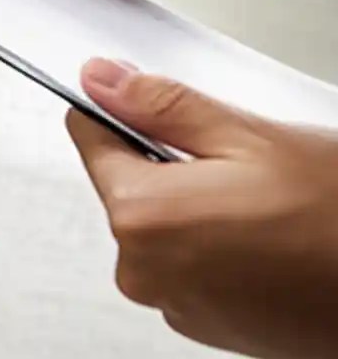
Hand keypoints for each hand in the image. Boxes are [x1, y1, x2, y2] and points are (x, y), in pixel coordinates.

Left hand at [68, 58, 337, 358]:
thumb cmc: (336, 222)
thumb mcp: (249, 138)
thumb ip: (161, 105)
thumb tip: (101, 79)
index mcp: (141, 215)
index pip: (90, 135)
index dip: (120, 110)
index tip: (151, 103)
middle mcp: (141, 268)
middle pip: (126, 184)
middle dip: (169, 163)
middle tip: (238, 164)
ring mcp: (170, 302)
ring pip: (158, 225)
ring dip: (194, 207)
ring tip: (262, 208)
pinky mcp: (198, 324)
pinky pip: (183, 264)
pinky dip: (212, 247)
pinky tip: (263, 241)